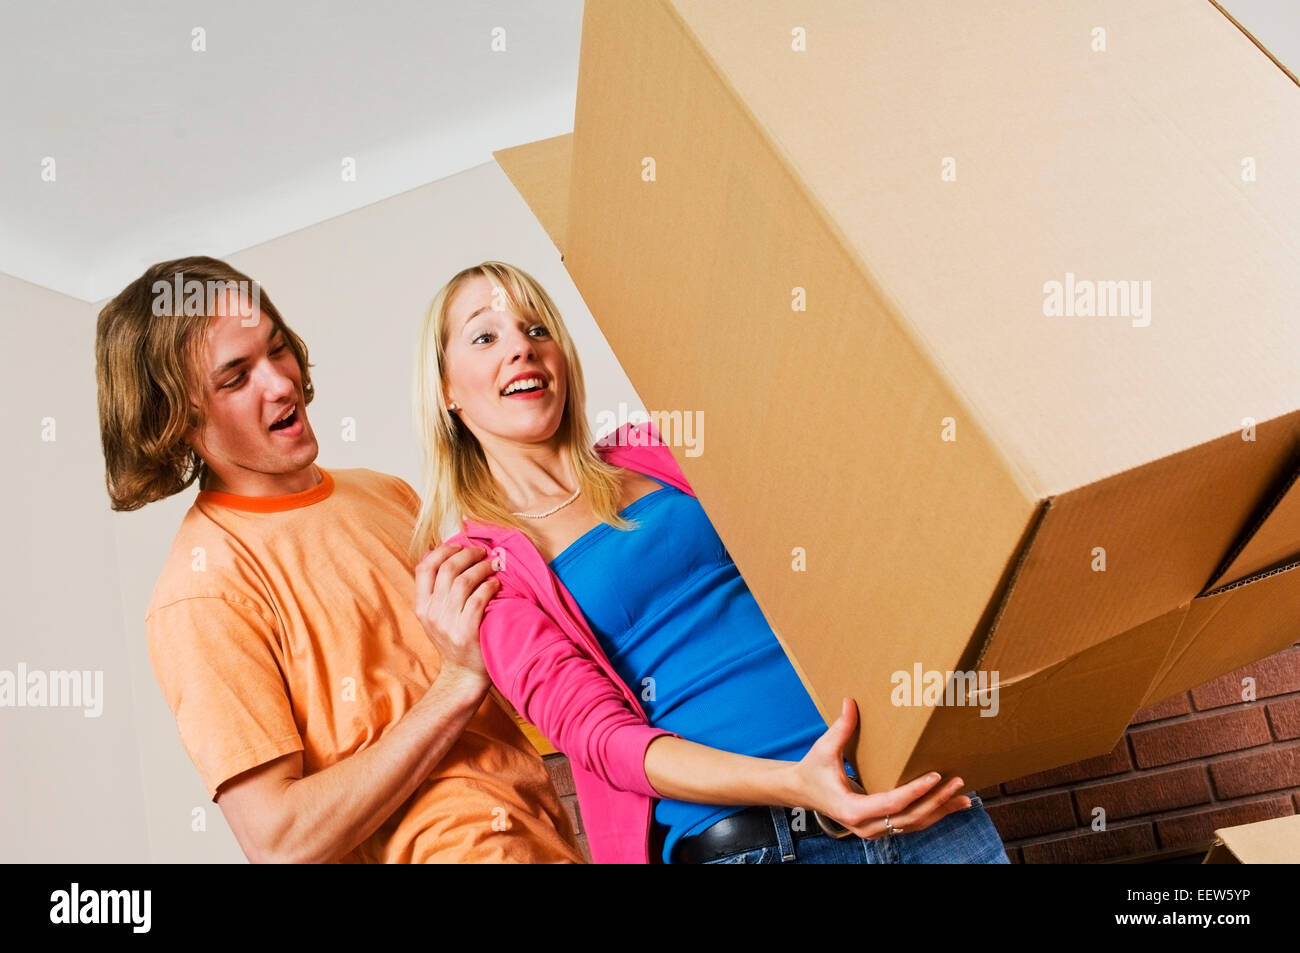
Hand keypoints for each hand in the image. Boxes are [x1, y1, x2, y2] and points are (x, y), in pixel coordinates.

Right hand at [414, 543, 499, 688]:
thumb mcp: (437, 616)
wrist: (464, 674)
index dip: (443, 550)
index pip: (424, 567)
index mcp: (422, 606)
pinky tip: (496, 584)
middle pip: (447, 569)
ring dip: (482, 567)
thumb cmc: (455, 638)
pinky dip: (489, 586)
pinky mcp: (466, 633)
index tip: (459, 545)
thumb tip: (451, 555)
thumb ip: (439, 591)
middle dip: (468, 554)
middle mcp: (432, 614)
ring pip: (464, 581)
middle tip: (482, 552)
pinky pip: (478, 600)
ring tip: (493, 564)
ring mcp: (448, 624)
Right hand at [791, 698, 971, 839]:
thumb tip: (851, 702)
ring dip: (940, 811)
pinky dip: (931, 815)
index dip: (916, 791)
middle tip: (957, 783)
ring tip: (963, 797)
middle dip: (936, 801)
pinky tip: (950, 805)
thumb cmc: (813, 770)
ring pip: (914, 825)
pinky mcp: (880, 827)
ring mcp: (874, 830)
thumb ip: (841, 728)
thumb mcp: (824, 749)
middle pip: (909, 818)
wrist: (802, 792)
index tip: (935, 776)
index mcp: (852, 810)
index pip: (892, 803)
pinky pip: (910, 824)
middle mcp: (866, 826)